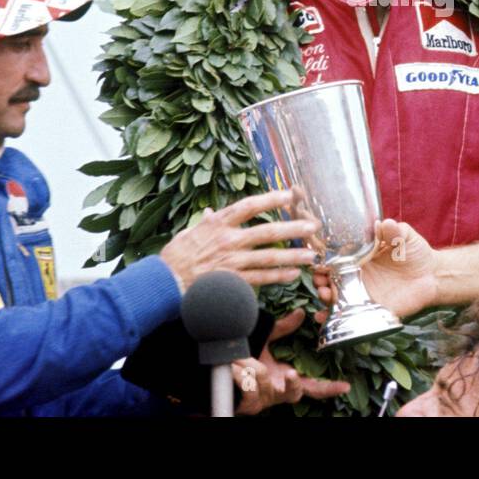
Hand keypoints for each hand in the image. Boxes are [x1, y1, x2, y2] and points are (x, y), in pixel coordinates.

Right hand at [159, 190, 317, 288]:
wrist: (165, 283)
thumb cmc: (175, 257)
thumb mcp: (189, 233)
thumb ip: (206, 223)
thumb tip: (212, 212)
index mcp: (218, 223)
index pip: (249, 206)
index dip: (271, 199)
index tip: (289, 196)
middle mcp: (228, 240)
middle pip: (267, 231)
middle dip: (293, 228)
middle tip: (313, 227)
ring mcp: (232, 261)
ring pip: (269, 257)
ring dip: (292, 256)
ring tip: (311, 255)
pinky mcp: (233, 281)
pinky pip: (261, 278)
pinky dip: (278, 277)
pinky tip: (293, 275)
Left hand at [231, 308, 350, 414]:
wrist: (215, 367)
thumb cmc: (244, 354)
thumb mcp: (265, 340)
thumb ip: (283, 328)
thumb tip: (300, 313)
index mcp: (286, 379)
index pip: (313, 385)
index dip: (330, 387)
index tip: (346, 385)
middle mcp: (279, 392)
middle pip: (296, 393)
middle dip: (293, 383)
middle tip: (290, 373)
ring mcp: (264, 400)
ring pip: (266, 383)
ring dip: (252, 368)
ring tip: (239, 358)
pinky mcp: (247, 404)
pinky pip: (249, 389)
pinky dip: (240, 375)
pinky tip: (233, 367)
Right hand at [313, 218, 437, 320]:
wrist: (432, 276)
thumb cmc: (416, 252)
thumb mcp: (405, 236)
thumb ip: (395, 231)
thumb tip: (386, 223)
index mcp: (362, 256)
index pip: (337, 257)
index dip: (324, 259)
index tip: (317, 260)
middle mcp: (358, 275)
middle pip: (331, 278)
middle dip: (320, 280)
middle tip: (319, 280)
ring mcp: (363, 293)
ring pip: (336, 297)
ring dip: (325, 297)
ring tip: (324, 295)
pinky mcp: (371, 309)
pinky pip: (350, 316)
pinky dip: (334, 318)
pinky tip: (323, 318)